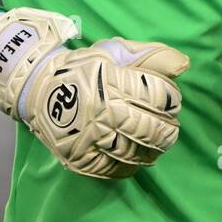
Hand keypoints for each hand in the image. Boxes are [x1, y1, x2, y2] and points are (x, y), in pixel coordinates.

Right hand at [0, 9, 189, 178]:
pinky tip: (136, 159)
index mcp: (113, 81)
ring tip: (158, 145)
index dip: (173, 99)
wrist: (37, 88)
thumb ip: (151, 55)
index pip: (159, 94)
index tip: (172, 101)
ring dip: (153, 151)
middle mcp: (101, 111)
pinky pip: (112, 170)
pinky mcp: (78, 157)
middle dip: (168, 131)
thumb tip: (184, 65)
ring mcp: (88, 138)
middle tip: (171, 129)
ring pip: (134, 152)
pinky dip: (130, 167)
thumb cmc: (84, 67)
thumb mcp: (115, 51)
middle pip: (149, 128)